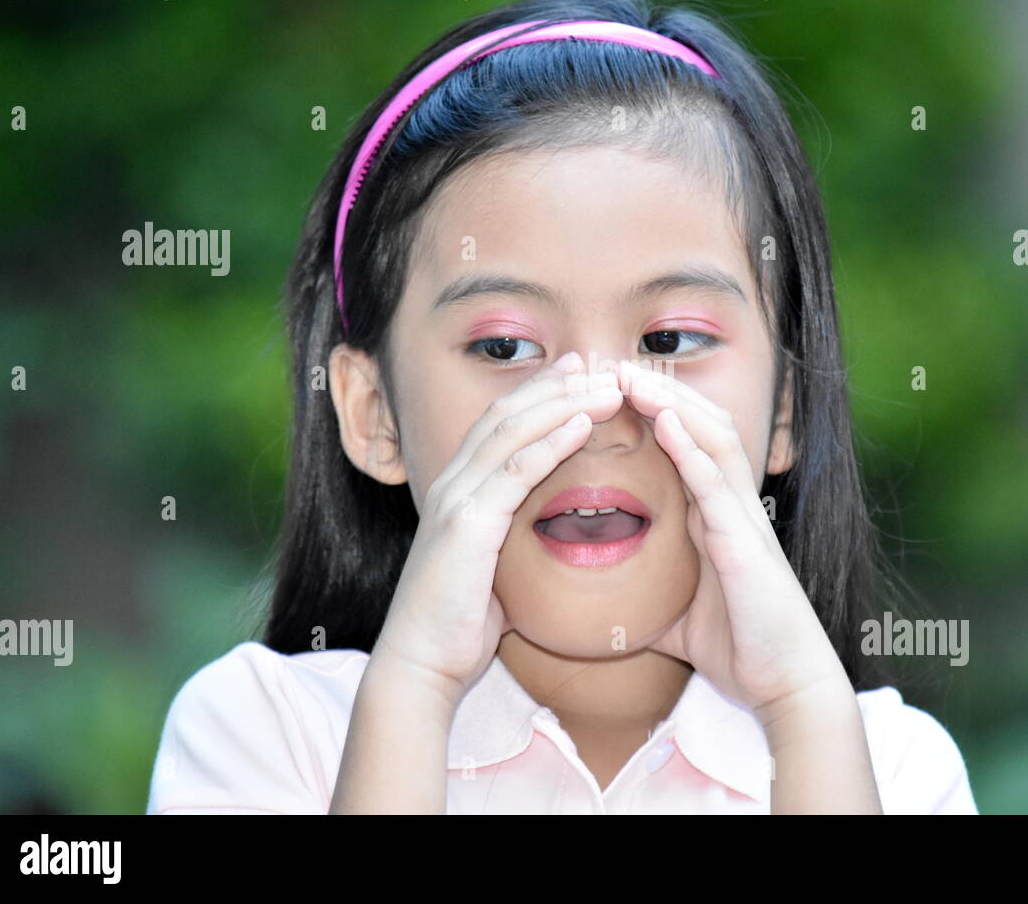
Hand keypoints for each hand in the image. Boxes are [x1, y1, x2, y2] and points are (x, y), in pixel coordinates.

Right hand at [370, 352, 623, 705]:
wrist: (421, 663)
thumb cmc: (460, 623)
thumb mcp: (491, 566)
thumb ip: (512, 536)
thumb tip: (551, 530)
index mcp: (458, 490)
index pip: (500, 423)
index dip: (540, 392)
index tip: (580, 373)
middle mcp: (452, 483)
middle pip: (507, 413)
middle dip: (555, 384)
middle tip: (599, 363)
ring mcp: (455, 500)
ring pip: (512, 430)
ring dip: (563, 402)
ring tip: (606, 386)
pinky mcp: (467, 525)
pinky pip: (514, 471)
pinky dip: (550, 442)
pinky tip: (581, 424)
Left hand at [617, 360, 846, 716]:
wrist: (785, 683)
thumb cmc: (736, 645)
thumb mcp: (672, 609)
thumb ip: (641, 589)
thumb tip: (591, 597)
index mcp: (713, 513)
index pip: (683, 441)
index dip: (649, 408)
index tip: (602, 386)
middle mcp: (731, 504)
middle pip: (698, 423)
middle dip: (656, 389)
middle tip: (608, 363)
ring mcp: (744, 518)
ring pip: (712, 438)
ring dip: (671, 402)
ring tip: (629, 375)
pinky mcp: (747, 542)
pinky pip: (718, 485)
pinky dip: (692, 450)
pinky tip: (666, 424)